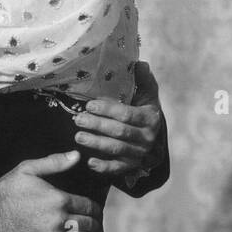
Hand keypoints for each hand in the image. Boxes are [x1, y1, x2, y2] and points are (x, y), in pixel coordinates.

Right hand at [0, 151, 103, 231]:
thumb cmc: (6, 191)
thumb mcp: (27, 170)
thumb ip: (53, 162)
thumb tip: (77, 155)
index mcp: (59, 199)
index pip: (90, 207)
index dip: (96, 210)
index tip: (95, 212)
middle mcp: (60, 220)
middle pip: (90, 225)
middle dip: (97, 226)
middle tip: (96, 227)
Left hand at [73, 61, 163, 180]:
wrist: (154, 138)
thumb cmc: (144, 112)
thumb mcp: (147, 95)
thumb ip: (142, 80)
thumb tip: (139, 63)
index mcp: (150, 117)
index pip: (127, 114)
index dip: (108, 110)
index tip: (90, 105)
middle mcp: (147, 137)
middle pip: (120, 132)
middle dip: (98, 125)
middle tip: (78, 119)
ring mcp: (139, 153)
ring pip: (116, 149)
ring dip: (96, 143)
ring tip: (78, 136)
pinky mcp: (131, 166)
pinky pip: (118, 169)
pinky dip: (104, 167)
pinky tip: (89, 162)